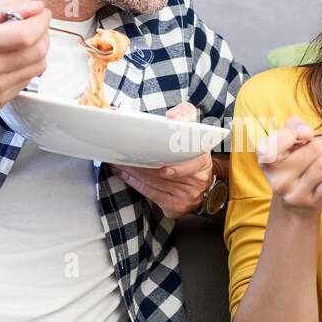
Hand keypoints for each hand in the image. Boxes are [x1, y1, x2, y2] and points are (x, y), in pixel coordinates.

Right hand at [0, 0, 49, 112]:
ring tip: (24, 41)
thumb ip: (3, 6)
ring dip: (38, 50)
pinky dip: (28, 66)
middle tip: (34, 25)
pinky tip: (13, 60)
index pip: (24, 34)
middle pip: (35, 51)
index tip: (41, 13)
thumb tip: (36, 7)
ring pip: (37, 67)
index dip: (40, 21)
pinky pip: (28, 80)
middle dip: (43, 33)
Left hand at [111, 102, 212, 218]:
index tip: (163, 168)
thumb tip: (174, 117)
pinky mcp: (175, 207)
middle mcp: (198, 181)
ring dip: (133, 171)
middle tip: (124, 154)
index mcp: (203, 161)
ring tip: (119, 160)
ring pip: (153, 183)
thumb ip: (184, 115)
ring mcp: (187, 196)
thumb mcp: (192, 127)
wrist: (198, 177)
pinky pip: (149, 193)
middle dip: (142, 164)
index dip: (177, 168)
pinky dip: (133, 181)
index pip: (191, 164)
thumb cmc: (190, 150)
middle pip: (164, 174)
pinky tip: (123, 171)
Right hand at [255, 117, 321, 217]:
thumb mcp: (286, 141)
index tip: (307, 134)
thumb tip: (307, 133)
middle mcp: (277, 179)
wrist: (295, 202)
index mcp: (266, 161)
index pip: (281, 139)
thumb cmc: (292, 164)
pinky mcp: (314, 203)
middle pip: (312, 149)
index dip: (297, 131)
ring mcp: (295, 194)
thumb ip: (294, 125)